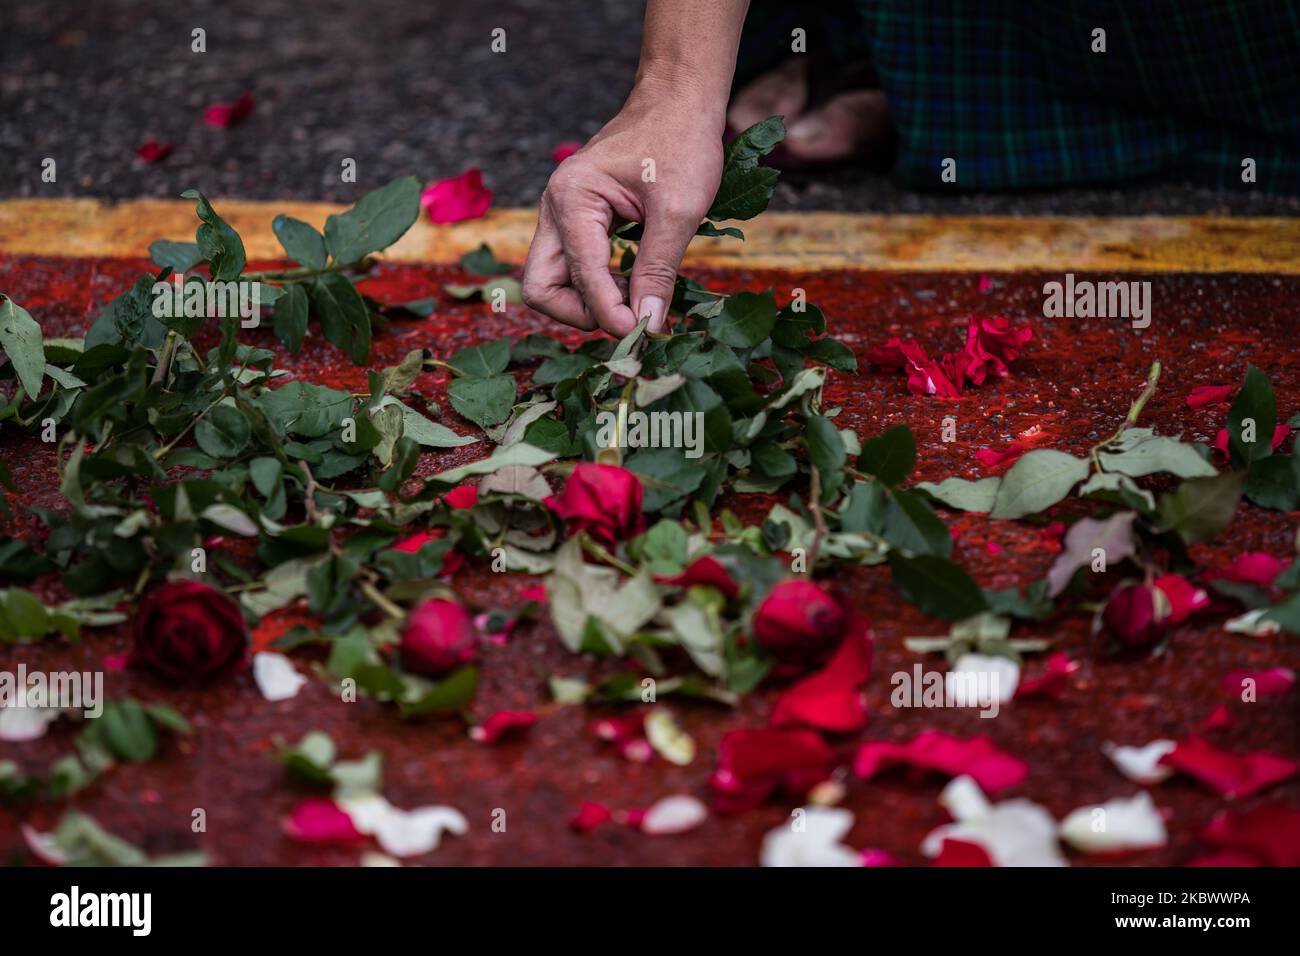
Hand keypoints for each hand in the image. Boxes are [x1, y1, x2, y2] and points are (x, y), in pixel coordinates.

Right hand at [522, 83, 723, 336]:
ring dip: (588, 302)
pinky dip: (596, 285)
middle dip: (580, 314)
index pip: (579, 278)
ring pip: (552, 281)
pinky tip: (633, 282)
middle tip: (627, 320)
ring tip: (636, 299)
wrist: (678, 99)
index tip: (641, 333)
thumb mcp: (678, 210)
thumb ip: (658, 270)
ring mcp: (560, 214)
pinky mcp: (575, 220)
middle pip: (541, 287)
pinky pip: (571, 267)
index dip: (608, 314)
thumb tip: (647, 324)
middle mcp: (554, 208)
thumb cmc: (681, 140)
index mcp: (573, 199)